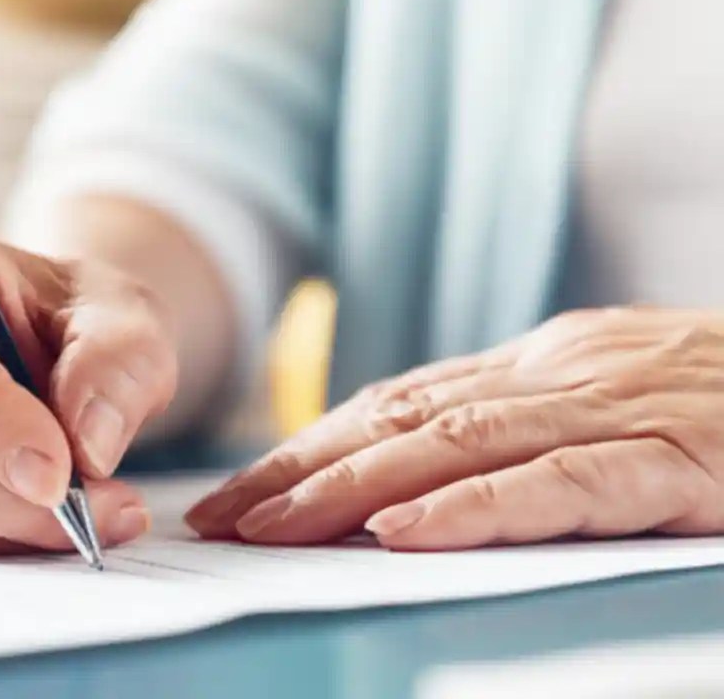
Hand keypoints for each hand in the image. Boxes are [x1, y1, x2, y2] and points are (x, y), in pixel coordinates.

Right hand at [0, 234, 177, 555]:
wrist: (58, 338)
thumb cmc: (78, 314)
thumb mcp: (124, 314)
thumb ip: (115, 363)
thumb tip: (88, 447)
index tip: (57, 472)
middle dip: (15, 497)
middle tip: (105, 510)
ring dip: (18, 526)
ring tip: (103, 513)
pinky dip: (4, 538)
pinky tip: (60, 520)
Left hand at [186, 308, 723, 549]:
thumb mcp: (612, 403)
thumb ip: (525, 433)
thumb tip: (420, 483)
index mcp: (541, 366)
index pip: (396, 405)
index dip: (308, 448)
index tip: (237, 491)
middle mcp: (560, 375)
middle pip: (402, 421)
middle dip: (301, 470)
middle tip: (221, 518)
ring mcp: (616, 409)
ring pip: (458, 444)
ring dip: (354, 488)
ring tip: (275, 526)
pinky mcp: (678, 457)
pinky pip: (562, 482)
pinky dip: (478, 507)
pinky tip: (406, 533)